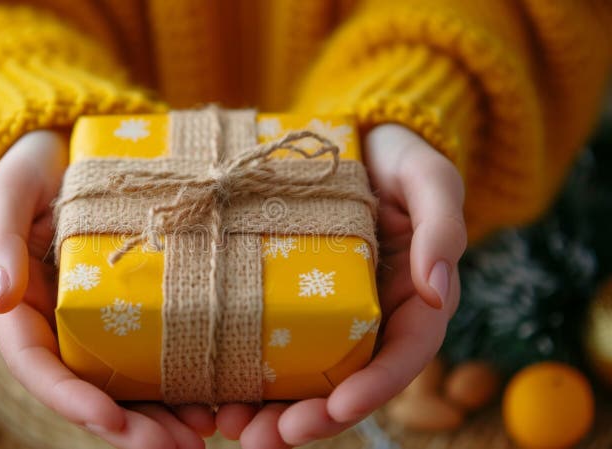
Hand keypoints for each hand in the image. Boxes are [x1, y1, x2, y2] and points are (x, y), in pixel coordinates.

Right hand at [0, 131, 214, 448]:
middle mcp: (59, 327)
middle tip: (180, 446)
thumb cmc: (32, 172)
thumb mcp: (7, 193)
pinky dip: (181, 377)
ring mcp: (96, 322)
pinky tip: (217, 392)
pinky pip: (152, 351)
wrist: (70, 151)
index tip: (110, 422)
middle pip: (89, 390)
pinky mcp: (131, 309)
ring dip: (163, 415)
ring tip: (207, 429)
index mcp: (21, 311)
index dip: (70, 400)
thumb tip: (0, 297)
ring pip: (125, 383)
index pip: (38, 368)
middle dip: (131, 426)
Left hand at [215, 124, 467, 446]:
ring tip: (232, 426)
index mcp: (414, 299)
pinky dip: (251, 371)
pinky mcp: (295, 298)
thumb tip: (438, 287)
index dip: (373, 389)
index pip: (402, 357)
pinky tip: (216, 388)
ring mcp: (333, 312)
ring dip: (273, 409)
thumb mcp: (430, 180)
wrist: (359, 139)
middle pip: (348, 382)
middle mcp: (374, 317)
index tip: (337, 409)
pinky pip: (277, 342)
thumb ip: (442, 227)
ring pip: (308, 375)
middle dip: (311, 417)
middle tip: (266, 437)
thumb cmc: (401, 158)